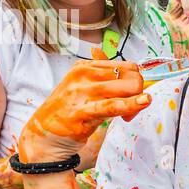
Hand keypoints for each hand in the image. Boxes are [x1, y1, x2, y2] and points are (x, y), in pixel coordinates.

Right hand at [18, 59, 147, 164]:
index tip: (130, 96)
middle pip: (130, 76)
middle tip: (130, 109)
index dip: (135, 82)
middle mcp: (82, 75)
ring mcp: (81, 92)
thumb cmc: (68, 111)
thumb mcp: (82, 87)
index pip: (127, 66)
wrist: (45, 134)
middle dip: (138, 92)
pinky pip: (114, 106)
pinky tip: (143, 102)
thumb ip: (99, 73)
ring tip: (128, 116)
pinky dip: (131, 104)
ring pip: (126, 88)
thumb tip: (109, 54)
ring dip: (136, 103)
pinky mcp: (82, 111)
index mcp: (84, 67)